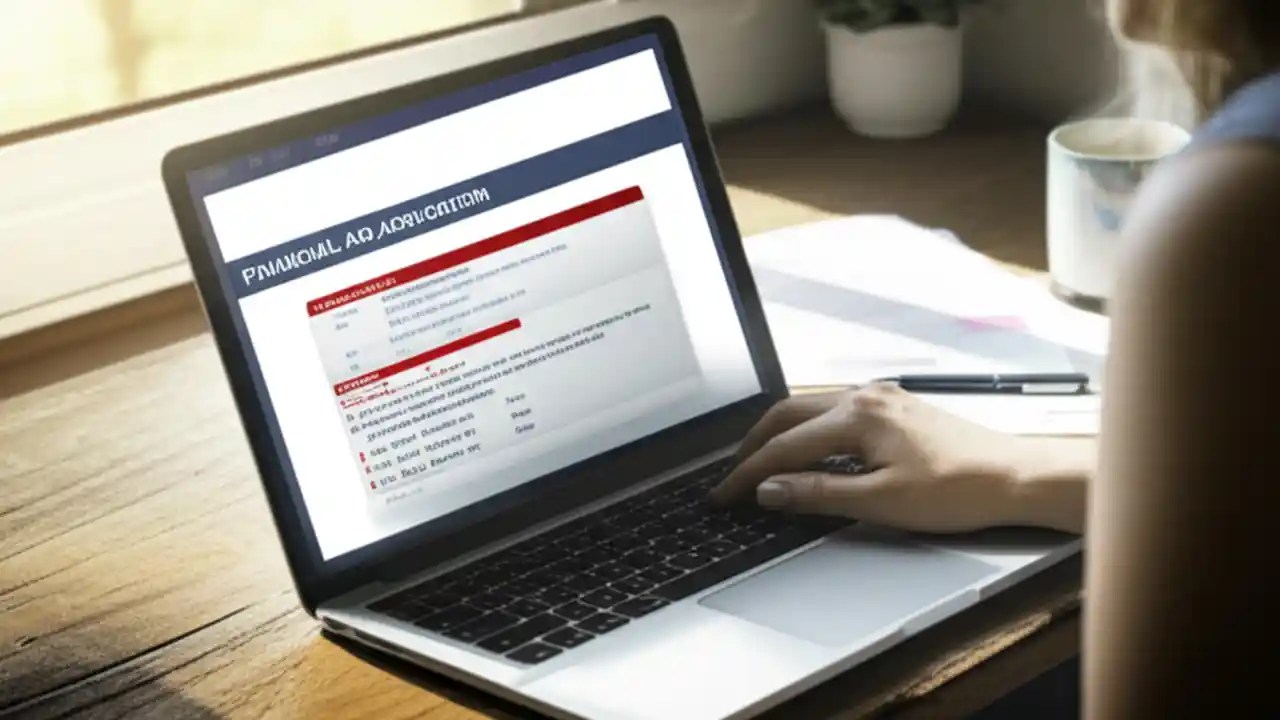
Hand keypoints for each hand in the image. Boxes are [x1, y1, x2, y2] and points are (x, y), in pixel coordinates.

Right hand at [709, 383, 1034, 532]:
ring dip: (779, 433)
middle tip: (732, 476)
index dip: (749, 474)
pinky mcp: (895, 406)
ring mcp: (881, 397)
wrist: (1014, 477)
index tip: (724, 495)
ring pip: (810, 408)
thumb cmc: (957, 490)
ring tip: (759, 461)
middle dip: (754, 445)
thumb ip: (818, 493)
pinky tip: (808, 448)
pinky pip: (834, 410)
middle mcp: (865, 396)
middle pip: (788, 414)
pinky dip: (808, 428)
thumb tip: (769, 490)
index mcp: (857, 415)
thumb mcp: (881, 501)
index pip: (784, 446)